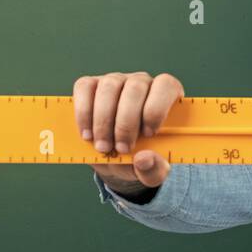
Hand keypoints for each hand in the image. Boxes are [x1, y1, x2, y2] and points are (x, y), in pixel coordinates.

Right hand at [73, 71, 184, 190]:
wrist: (118, 157)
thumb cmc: (142, 156)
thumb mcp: (153, 170)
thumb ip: (155, 169)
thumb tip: (144, 159)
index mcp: (167, 94)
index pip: (166, 85)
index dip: (156, 108)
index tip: (148, 134)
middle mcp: (142, 82)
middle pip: (135, 88)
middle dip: (126, 122)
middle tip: (122, 149)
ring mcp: (116, 80)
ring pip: (109, 87)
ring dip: (103, 120)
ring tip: (103, 146)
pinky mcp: (92, 85)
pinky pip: (85, 88)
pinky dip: (84, 113)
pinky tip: (87, 134)